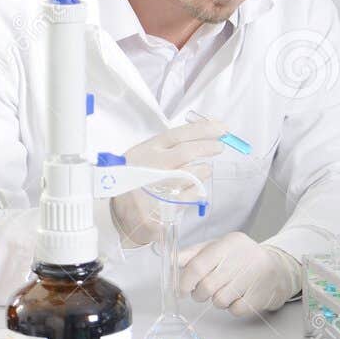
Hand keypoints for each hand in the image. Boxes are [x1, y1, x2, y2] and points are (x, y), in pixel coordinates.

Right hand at [110, 119, 224, 248]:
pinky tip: (195, 187)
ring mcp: (155, 188)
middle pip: (186, 152)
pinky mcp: (162, 209)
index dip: (202, 130)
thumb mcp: (146, 155)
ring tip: (205, 169)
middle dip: (208, 147)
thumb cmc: (138, 179)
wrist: (119, 211)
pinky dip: (197, 189)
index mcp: (147, 150)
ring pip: (191, 175)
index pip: (178, 135)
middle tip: (219, 147)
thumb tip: (208, 127)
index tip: (221, 128)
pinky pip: (190, 196)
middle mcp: (150, 167)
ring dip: (204, 170)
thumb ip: (172, 145)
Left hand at [178, 232, 301, 316]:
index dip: (184, 282)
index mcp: (228, 243)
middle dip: (199, 294)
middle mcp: (242, 258)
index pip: (197, 266)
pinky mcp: (261, 295)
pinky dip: (233, 307)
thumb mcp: (219, 248)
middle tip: (203, 291)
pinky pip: (235, 310)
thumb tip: (171, 261)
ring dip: (217, 300)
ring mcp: (254, 277)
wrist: (279, 268)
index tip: (181, 290)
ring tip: (226, 290)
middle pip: (206, 287)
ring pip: (219, 301)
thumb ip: (194, 254)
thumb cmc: (241, 258)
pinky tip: (239, 297)